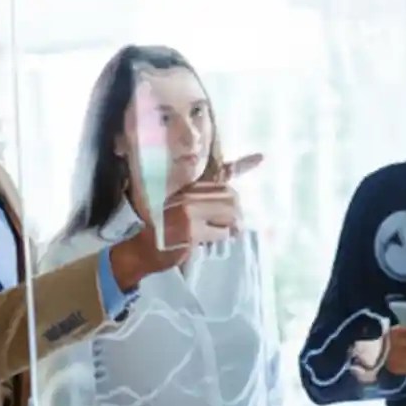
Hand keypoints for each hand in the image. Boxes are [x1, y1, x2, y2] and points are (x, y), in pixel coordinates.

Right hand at [110, 154, 260, 286]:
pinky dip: (220, 237)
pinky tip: (210, 239)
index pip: (218, 171)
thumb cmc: (165, 227)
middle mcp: (188, 194)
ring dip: (231, 227)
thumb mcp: (182, 205)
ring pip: (229, 215)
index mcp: (188, 186)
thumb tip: (234, 193)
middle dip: (236, 213)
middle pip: (231, 197)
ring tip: (225, 232)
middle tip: (233, 225)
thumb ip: (206, 197)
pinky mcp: (191, 231)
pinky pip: (220, 232)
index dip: (243, 164)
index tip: (260, 157)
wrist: (144, 248)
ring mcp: (189, 212)